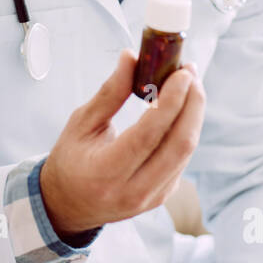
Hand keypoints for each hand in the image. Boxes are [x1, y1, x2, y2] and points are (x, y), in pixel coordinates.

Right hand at [39, 51, 204, 235]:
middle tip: (189, 73)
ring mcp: (151, 198)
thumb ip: (110, 93)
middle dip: (192, 104)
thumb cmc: (71, 160)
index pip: (148, 134)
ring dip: (193, 114)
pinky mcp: (162, 197)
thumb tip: (131, 57)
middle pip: (178, 145)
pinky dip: (184, 130)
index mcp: (105, 172)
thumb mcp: (81, 123)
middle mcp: (133, 191)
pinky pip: (182, 159)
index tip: (181, 73)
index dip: (170, 101)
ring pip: (186, 152)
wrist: (69, 205)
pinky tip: (181, 109)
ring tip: (188, 85)